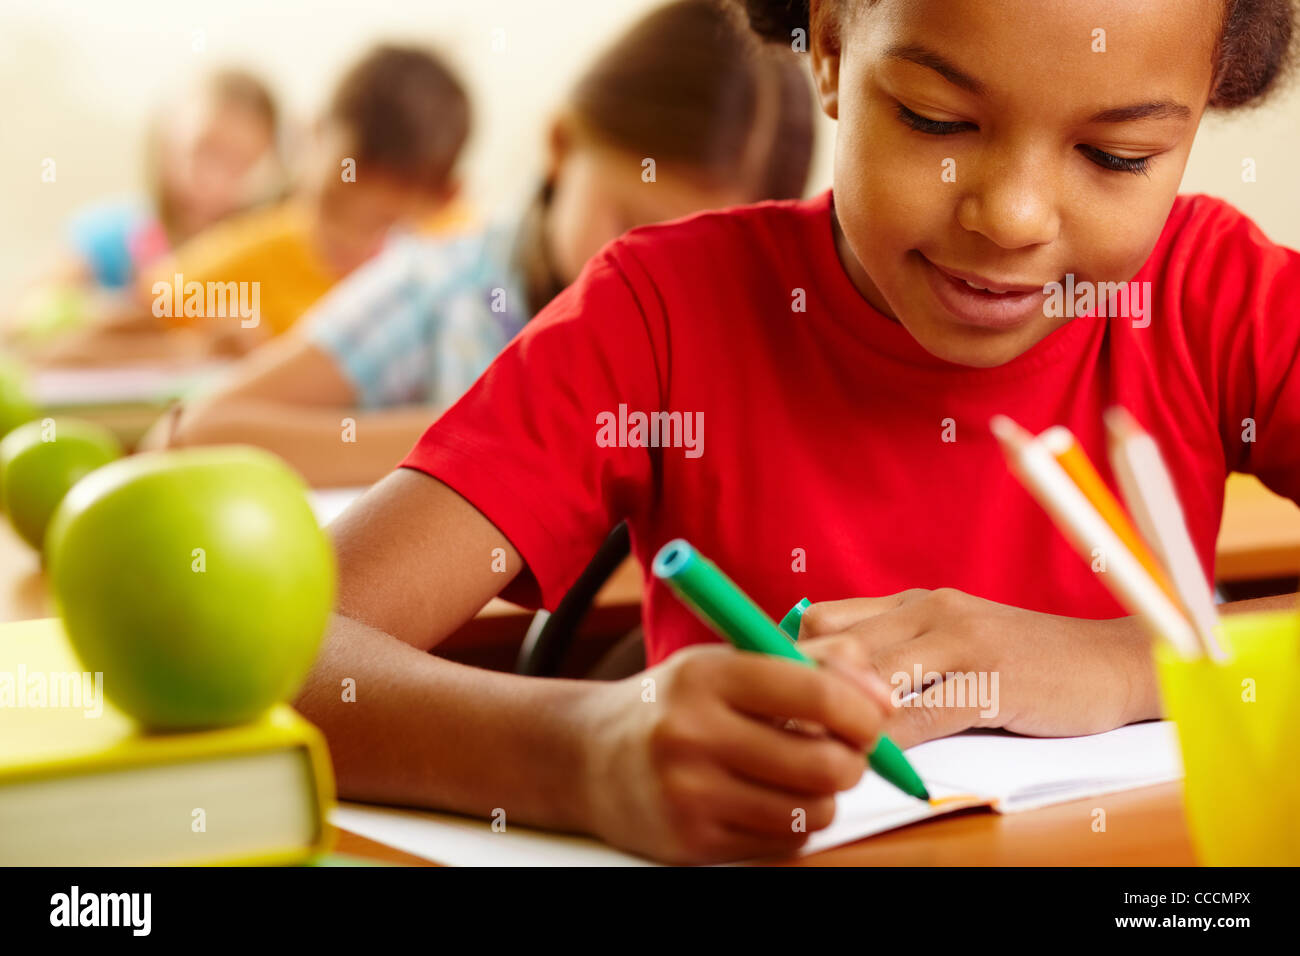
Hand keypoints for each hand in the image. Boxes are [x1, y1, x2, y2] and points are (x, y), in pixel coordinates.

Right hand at [577, 644, 892, 863]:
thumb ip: (810, 661)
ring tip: (801, 775)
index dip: (862, 710)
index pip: (814, 692)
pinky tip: (765, 799)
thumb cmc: (675, 703)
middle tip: (844, 751)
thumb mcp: (728, 661)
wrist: (588, 758)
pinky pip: (783, 843)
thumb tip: (883, 695)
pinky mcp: (691, 843)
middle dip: (853, 760)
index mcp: (705, 675)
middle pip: (824, 763)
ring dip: (823, 796)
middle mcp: (691, 733)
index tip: (871, 717)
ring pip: (812, 810)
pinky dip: (792, 824)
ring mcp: (689, 793)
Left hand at [794, 588, 1159, 749]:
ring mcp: (962, 641)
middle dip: (798, 688)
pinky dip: (892, 743)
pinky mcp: (992, 680)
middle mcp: (931, 610)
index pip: (826, 618)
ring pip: (873, 677)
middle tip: (770, 728)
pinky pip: (924, 716)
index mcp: (915, 601)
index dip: (788, 656)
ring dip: (836, 714)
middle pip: (837, 644)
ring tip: (808, 747)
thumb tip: (829, 686)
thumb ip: (900, 654)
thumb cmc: (1027, 659)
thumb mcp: (954, 643)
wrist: (1114, 662)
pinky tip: (872, 762)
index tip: (764, 693)